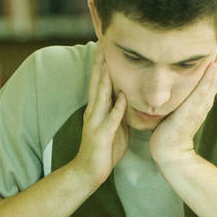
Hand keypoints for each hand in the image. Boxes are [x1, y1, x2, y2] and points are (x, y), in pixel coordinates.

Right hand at [70, 49, 128, 185]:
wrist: (87, 173)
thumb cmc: (104, 149)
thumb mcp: (115, 126)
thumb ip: (120, 110)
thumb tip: (129, 97)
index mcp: (97, 108)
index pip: (99, 81)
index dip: (102, 64)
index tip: (105, 45)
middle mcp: (93, 111)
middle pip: (96, 82)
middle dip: (100, 63)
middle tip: (102, 43)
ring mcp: (95, 123)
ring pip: (101, 96)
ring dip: (105, 79)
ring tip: (108, 62)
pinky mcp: (101, 136)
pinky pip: (111, 120)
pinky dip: (117, 108)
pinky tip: (123, 97)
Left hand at [150, 41, 216, 165]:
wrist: (170, 151)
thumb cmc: (170, 128)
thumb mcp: (178, 104)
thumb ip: (181, 91)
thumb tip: (174, 75)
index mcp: (202, 94)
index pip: (215, 68)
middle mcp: (206, 96)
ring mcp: (202, 102)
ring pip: (216, 76)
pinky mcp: (195, 109)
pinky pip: (205, 88)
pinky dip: (211, 75)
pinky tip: (214, 62)